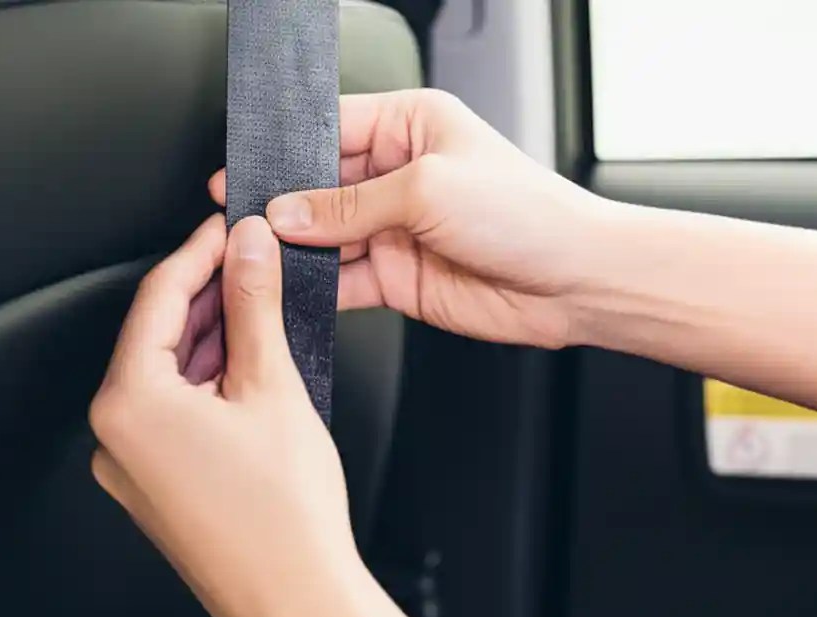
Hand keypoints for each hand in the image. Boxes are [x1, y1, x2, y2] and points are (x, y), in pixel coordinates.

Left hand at [88, 214, 365, 616]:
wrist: (297, 605)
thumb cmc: (284, 518)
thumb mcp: (272, 385)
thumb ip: (254, 303)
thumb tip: (248, 248)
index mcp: (128, 403)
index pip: (156, 297)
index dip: (199, 251)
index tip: (230, 228)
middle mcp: (113, 436)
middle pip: (155, 334)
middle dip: (206, 293)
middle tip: (252, 259)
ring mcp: (129, 467)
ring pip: (164, 374)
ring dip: (208, 336)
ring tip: (259, 306)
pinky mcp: (153, 486)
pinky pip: (170, 413)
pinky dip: (204, 382)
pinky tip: (245, 363)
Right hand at [209, 89, 610, 349]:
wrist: (575, 282)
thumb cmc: (527, 213)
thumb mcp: (428, 188)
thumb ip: (349, 204)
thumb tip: (288, 213)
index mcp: (410, 126)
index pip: (331, 128)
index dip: (284, 151)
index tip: (242, 172)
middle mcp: (399, 174)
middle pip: (319, 186)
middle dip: (283, 205)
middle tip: (241, 220)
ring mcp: (395, 227)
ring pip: (324, 237)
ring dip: (295, 250)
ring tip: (259, 257)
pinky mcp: (396, 276)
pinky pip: (341, 280)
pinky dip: (315, 288)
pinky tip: (292, 290)